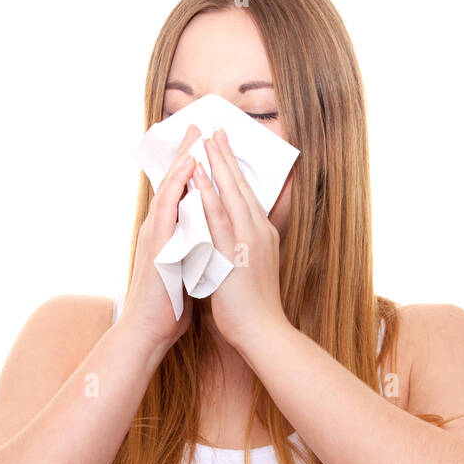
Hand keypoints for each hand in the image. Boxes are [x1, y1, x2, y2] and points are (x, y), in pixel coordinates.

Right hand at [124, 123, 200, 349]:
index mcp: (169, 236)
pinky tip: (188, 167)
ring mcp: (156, 235)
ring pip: (169, 189)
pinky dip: (177, 185)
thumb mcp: (185, 271)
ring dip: (182, 160)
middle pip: (173, 183)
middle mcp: (160, 230)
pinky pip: (167, 208)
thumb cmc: (168, 307)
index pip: (181, 195)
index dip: (192, 170)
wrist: (149, 331)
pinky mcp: (156, 245)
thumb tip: (206, 244)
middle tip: (198, 126)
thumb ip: (193, 251)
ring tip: (195, 136)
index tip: (205, 147)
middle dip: (186, 154)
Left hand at [192, 128, 286, 349]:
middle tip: (216, 130)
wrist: (263, 333)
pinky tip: (200, 174)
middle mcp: (258, 233)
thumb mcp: (249, 272)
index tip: (223, 149)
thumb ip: (240, 252)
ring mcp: (249, 240)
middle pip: (241, 187)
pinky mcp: (236, 252)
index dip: (234, 171)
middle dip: (227, 157)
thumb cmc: (254, 310)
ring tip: (207, 139)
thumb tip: (229, 242)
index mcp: (261, 237)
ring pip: (232, 194)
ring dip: (218, 164)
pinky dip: (209, 192)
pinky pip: (219, 216)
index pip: (246, 196)